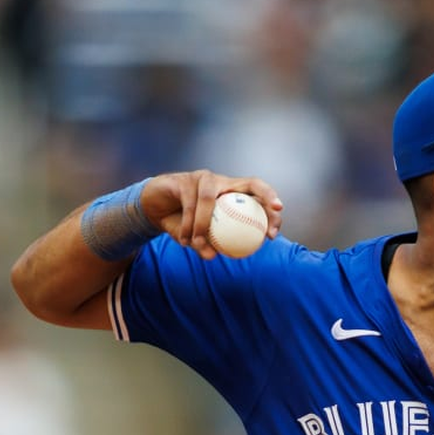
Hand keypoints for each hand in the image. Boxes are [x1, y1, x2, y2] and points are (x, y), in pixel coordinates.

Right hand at [142, 170, 283, 258]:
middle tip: (272, 215)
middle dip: (266, 197)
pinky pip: (188, 204)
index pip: (258, 191)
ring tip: (200, 245)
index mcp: (231, 192)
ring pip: (210, 200)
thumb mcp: (196, 235)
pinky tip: (186, 241)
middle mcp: (222, 181)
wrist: (154, 206)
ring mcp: (202, 178)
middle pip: (251, 183)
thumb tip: (213, 257)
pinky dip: (187, 225)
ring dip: (204, 226)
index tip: (278, 216)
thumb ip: (206, 244)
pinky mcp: (181, 180)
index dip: (271, 200)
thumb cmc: (182, 221)